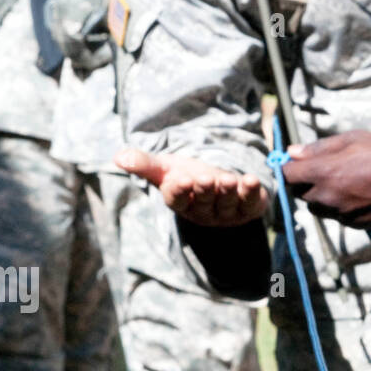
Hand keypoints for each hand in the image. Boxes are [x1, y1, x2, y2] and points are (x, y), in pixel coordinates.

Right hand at [115, 148, 269, 227]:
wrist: (219, 178)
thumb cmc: (187, 174)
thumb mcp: (165, 167)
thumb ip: (144, 164)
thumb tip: (119, 157)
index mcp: (181, 202)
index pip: (177, 199)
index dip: (179, 190)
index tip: (180, 180)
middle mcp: (203, 211)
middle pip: (203, 202)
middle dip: (205, 191)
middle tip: (206, 179)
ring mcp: (227, 212)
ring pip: (227, 204)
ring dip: (229, 192)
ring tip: (230, 179)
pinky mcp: (248, 208)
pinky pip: (250, 203)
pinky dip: (252, 192)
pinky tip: (252, 180)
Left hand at [283, 130, 370, 226]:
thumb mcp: (355, 139)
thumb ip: (320, 147)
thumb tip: (293, 152)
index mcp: (324, 172)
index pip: (287, 175)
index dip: (287, 167)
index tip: (294, 162)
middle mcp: (328, 197)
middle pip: (299, 193)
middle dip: (304, 182)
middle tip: (321, 169)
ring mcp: (340, 213)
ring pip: (317, 207)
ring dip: (319, 196)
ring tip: (340, 182)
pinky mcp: (353, 224)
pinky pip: (336, 216)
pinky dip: (338, 206)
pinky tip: (355, 194)